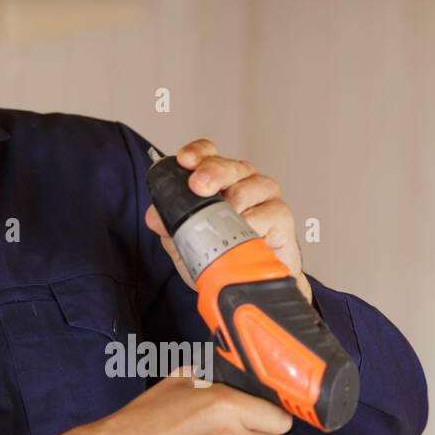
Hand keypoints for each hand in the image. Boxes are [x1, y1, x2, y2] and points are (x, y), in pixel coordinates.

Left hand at [143, 138, 312, 304]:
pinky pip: (265, 213)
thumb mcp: (185, 240)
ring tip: (222, 225)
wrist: (250, 281)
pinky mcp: (280, 214)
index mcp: (217, 179)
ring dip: (230, 205)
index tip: (184, 160)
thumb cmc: (222, 253)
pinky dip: (251, 223)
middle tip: (198, 186)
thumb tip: (154, 217)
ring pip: (246, 188)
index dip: (196, 152)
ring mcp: (263, 195)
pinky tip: (245, 233)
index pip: (207, 153)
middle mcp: (241, 180)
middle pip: (227, 165)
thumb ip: (169, 225)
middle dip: (211, 172)